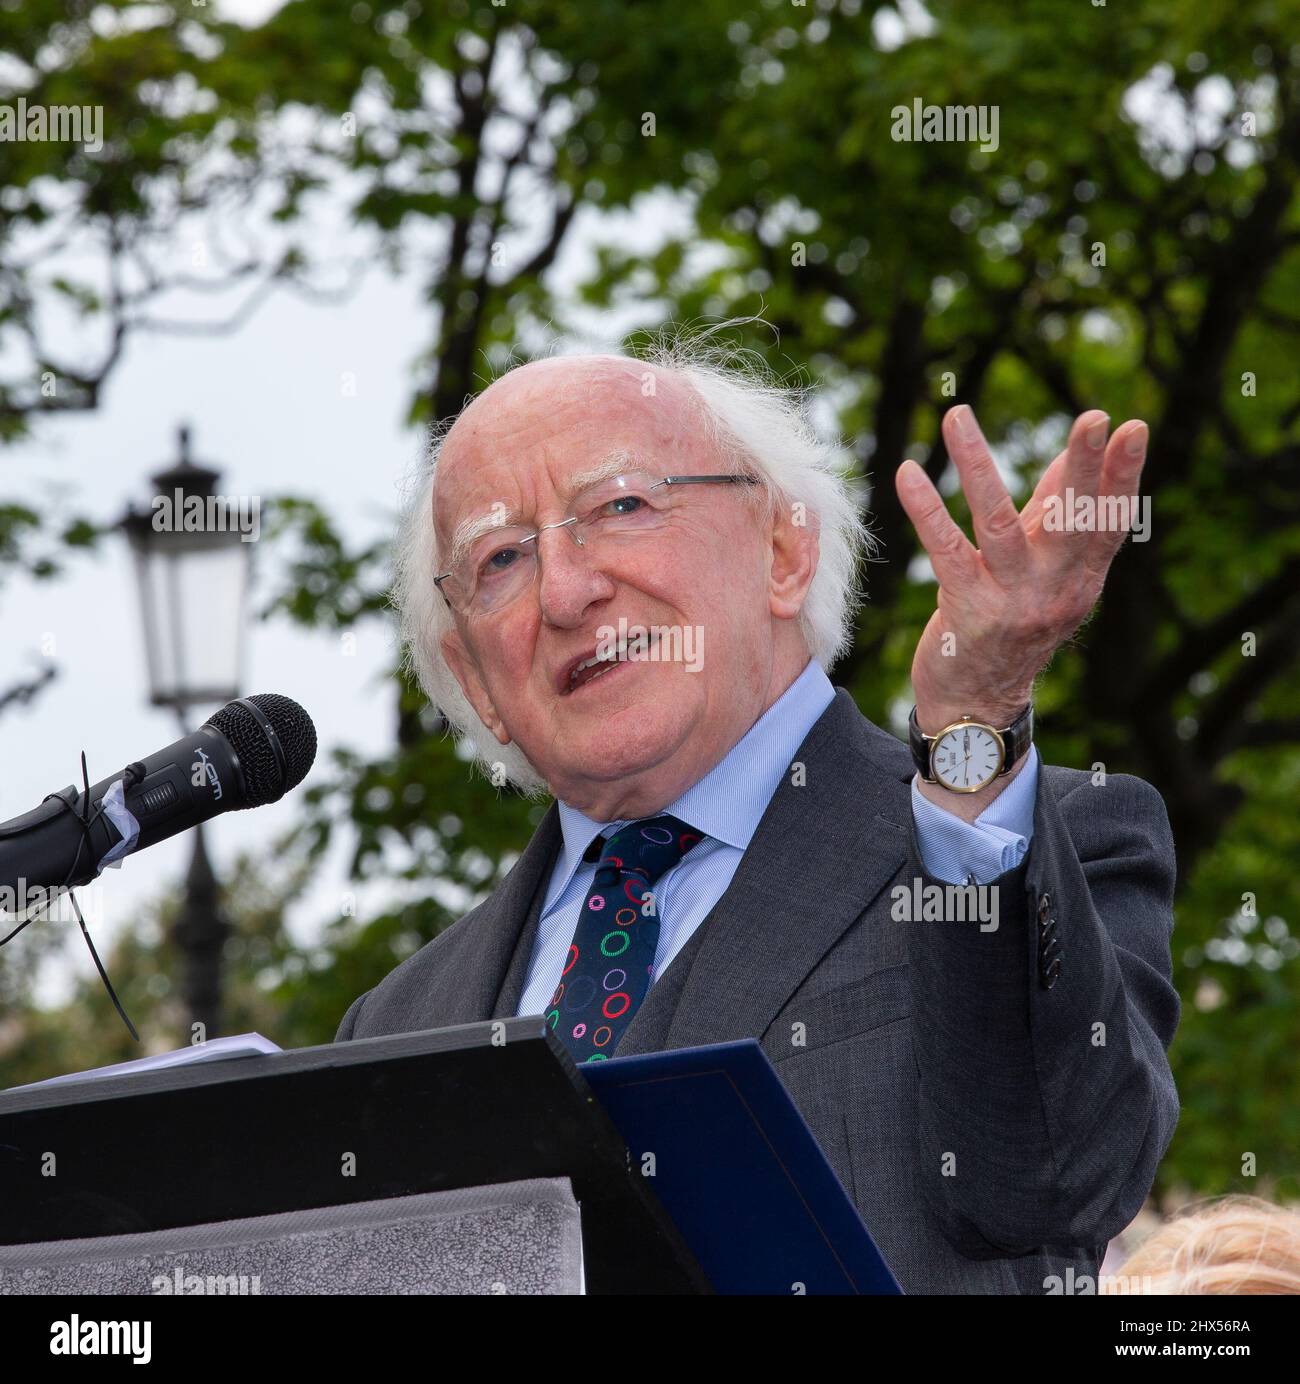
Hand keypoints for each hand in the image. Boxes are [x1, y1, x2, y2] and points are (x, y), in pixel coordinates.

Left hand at [895, 404, 1149, 743]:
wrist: (975, 705)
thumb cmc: (1008, 627)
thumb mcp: (1042, 575)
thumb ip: (1052, 517)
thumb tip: (1069, 458)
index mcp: (1080, 579)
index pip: (1108, 523)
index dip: (1122, 476)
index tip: (1132, 427)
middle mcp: (1055, 590)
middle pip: (1072, 522)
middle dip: (1083, 469)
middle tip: (1092, 418)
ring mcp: (1012, 601)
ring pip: (998, 523)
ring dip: (976, 466)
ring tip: (957, 416)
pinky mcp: (967, 610)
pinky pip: (945, 550)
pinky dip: (926, 509)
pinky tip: (908, 474)